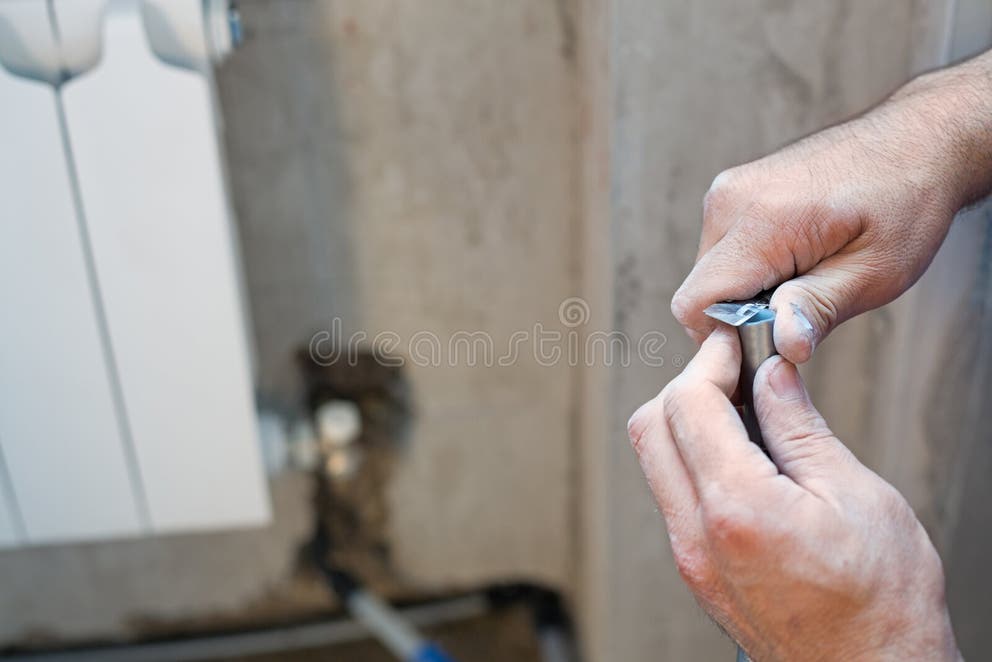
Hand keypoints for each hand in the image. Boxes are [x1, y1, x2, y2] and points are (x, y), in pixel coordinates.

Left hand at [627, 329, 959, 660]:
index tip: (735, 344)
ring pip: (656, 462)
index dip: (710, 360)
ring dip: (686, 421)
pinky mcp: (696, 571)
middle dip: (688, 385)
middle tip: (735, 371)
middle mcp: (697, 535)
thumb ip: (801, 429)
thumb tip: (771, 377)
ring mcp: (690, 558)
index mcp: (737, 508)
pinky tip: (741, 455)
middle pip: (652, 427)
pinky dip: (693, 460)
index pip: (688, 403)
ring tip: (744, 411)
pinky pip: (673, 496)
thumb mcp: (857, 497)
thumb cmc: (880, 606)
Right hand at [671, 64, 991, 362]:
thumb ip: (820, 308)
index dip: (728, 337)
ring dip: (746, 291)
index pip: (697, 302)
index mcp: (762, 220)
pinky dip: (749, 269)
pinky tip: (796, 257)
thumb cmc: (905, 201)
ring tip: (805, 277)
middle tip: (802, 310)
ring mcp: (726, 191)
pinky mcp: (731, 190)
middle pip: (701, 292)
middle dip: (741, 316)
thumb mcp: (878, 270)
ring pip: (709, 274)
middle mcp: (730, 200)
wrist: (915, 139)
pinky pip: (721, 251)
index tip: (774, 340)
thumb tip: (783, 346)